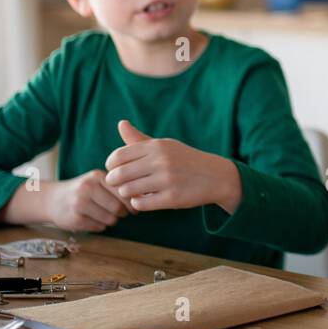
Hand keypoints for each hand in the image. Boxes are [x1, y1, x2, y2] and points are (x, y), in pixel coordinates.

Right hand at [43, 169, 132, 232]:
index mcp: (97, 177)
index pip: (124, 192)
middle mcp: (87, 188)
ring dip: (111, 221)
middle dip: (122, 214)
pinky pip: (99, 227)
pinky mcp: (75, 219)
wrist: (52, 199)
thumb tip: (143, 198)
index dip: (132, 203)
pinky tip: (92, 219)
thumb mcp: (97, 182)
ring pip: (110, 219)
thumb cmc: (83, 191)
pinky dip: (100, 226)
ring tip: (104, 215)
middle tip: (119, 213)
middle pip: (119, 208)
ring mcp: (79, 204)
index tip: (132, 207)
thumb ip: (117, 188)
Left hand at [104, 120, 241, 213]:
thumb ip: (140, 139)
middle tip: (119, 184)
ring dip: (126, 193)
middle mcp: (161, 161)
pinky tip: (143, 200)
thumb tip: (121, 124)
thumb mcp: (165, 146)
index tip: (114, 170)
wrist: (216, 176)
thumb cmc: (185, 160)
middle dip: (114, 181)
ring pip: (127, 190)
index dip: (111, 165)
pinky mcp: (172, 198)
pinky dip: (137, 203)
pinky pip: (141, 204)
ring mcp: (167, 180)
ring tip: (132, 191)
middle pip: (119, 174)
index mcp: (157, 146)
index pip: (118, 156)